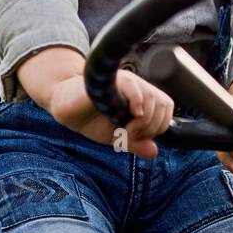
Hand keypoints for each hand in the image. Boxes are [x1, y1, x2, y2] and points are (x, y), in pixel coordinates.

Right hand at [41, 69, 173, 157]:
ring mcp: (125, 82)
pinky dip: (137, 100)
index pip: (166, 109)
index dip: (159, 126)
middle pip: (162, 104)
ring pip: (151, 98)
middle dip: (151, 126)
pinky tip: (133, 112)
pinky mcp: (111, 80)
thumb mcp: (117, 136)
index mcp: (142, 98)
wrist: (66, 107)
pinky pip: (132, 86)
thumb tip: (154, 151)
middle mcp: (137, 87)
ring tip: (124, 130)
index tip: (140, 137)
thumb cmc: (91, 118)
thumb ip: (136, 143)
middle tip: (131, 135)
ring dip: (142, 121)